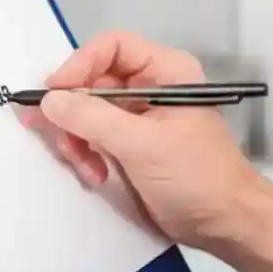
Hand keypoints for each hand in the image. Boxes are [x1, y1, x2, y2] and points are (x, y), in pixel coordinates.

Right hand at [19, 31, 261, 247]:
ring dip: (76, 139)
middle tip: (60, 138)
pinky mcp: (128, 144)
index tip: (54, 93)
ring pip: (85, 111)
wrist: (224, 224)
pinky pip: (91, 136)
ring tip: (86, 167)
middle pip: (91, 80)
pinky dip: (85, 154)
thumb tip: (47, 100)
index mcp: (165, 71)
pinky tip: (95, 175)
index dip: (79, 64)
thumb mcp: (141, 143)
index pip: (111, 47)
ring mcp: (136, 117)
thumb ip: (91, 118)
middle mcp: (149, 86)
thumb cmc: (194, 175)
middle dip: (72, 113)